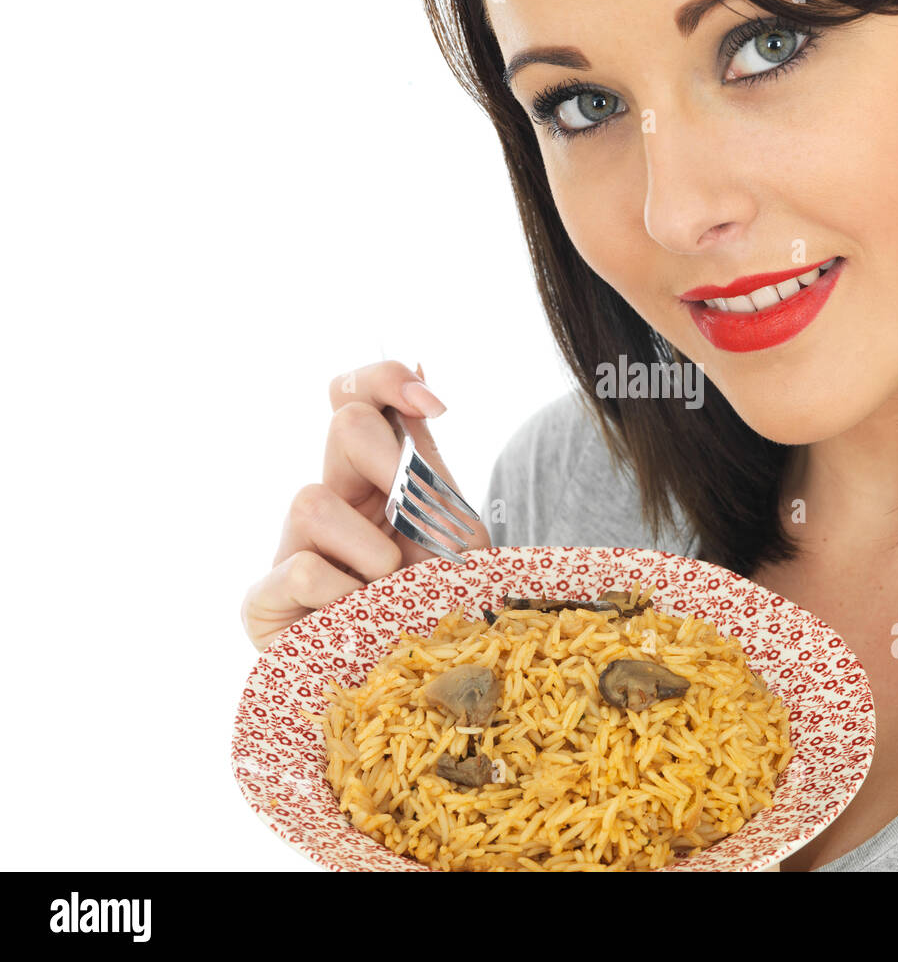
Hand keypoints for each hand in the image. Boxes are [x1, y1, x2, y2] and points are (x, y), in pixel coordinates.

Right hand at [240, 361, 490, 650]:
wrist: (429, 694)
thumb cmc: (445, 617)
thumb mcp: (457, 537)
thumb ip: (431, 470)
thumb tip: (419, 392)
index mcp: (379, 483)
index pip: (356, 398)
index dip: (383, 379)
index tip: (432, 404)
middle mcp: (333, 505)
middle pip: (343, 424)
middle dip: (392, 465)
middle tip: (415, 515)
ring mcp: (293, 551)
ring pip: (310, 499)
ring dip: (371, 551)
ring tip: (390, 594)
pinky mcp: (263, 603)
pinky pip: (297, 570)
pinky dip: (342, 598)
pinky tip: (355, 623)